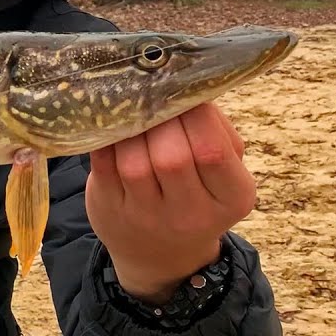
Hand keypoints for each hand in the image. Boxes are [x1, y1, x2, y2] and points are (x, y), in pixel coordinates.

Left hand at [86, 103, 254, 302]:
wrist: (161, 251)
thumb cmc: (196, 191)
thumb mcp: (223, 170)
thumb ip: (214, 130)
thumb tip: (185, 84)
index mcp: (232, 198)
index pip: (214, 151)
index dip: (197, 116)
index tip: (185, 96)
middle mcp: (191, 214)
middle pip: (172, 157)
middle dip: (161, 120)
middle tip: (155, 99)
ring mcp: (147, 216)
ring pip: (134, 162)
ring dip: (132, 128)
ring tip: (135, 111)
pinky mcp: (110, 209)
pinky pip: (103, 164)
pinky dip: (106, 137)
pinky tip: (112, 125)